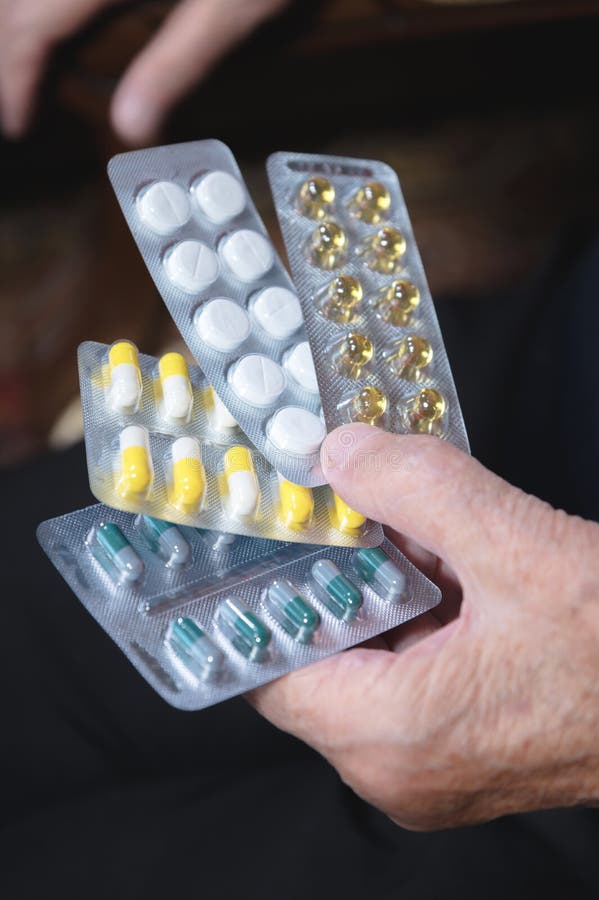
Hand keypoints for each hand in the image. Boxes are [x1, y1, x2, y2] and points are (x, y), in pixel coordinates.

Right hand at [0, 0, 287, 141]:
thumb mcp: (230, 12)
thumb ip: (176, 63)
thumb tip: (129, 128)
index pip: (34, 22)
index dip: (15, 76)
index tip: (17, 123)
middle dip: (9, 44)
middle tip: (15, 96)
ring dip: (18, 12)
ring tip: (25, 55)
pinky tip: (55, 10)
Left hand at [250, 424, 598, 829]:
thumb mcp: (522, 550)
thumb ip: (421, 489)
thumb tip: (344, 455)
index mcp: (396, 734)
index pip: (269, 666)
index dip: (257, 591)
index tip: (258, 531)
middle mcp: (400, 766)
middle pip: (318, 654)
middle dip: (332, 572)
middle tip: (330, 502)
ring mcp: (432, 761)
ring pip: (368, 656)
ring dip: (380, 584)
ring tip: (392, 518)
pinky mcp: (462, 743)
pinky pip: (410, 668)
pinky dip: (418, 608)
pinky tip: (441, 553)